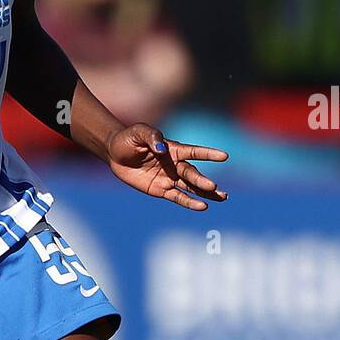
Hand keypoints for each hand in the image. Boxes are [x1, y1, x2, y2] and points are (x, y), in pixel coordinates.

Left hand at [106, 124, 228, 210]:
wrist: (115, 154)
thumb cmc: (129, 139)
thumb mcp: (139, 133)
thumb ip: (152, 138)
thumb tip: (161, 149)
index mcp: (173, 149)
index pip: (194, 152)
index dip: (208, 154)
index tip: (224, 156)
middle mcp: (175, 164)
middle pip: (191, 173)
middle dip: (201, 180)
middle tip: (213, 186)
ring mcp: (170, 178)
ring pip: (191, 187)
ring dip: (205, 192)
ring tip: (222, 197)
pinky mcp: (161, 190)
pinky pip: (178, 197)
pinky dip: (190, 202)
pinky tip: (202, 207)